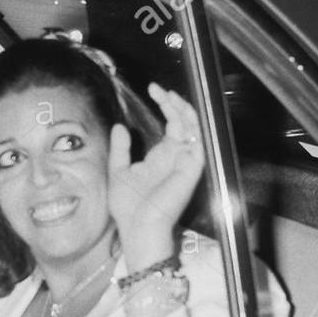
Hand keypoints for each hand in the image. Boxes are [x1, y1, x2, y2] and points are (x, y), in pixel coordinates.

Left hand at [107, 83, 204, 266]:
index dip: (166, 105)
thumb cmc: (128, 207)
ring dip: (183, 109)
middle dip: (174, 102)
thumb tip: (120, 127)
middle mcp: (178, 156)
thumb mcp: (118, 171)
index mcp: (163, 156)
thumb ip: (121, 149)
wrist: (137, 227)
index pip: (173, 123)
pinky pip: (199, 141)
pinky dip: (193, 124)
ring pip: (195, 127)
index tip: (153, 89)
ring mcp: (187, 161)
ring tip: (167, 96)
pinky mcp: (192, 168)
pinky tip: (180, 112)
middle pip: (185, 121)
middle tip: (158, 89)